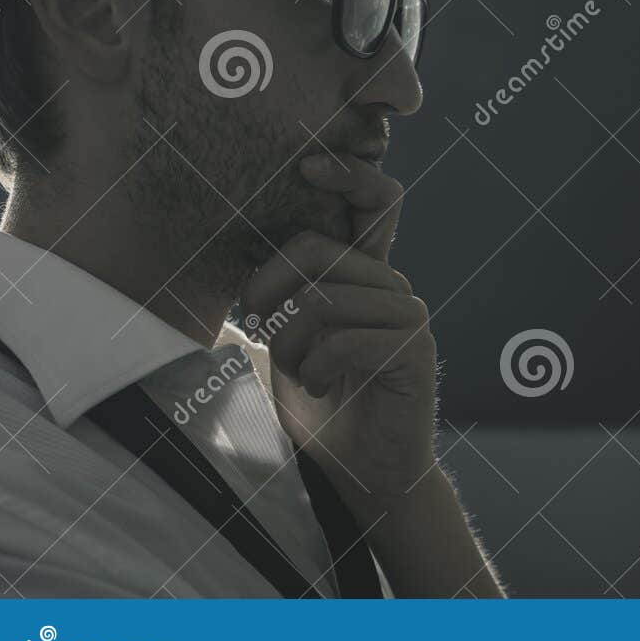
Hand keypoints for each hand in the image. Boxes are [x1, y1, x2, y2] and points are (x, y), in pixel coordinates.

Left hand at [240, 153, 433, 499]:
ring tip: (296, 371)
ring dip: (290, 343)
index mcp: (364, 275)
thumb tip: (224, 265)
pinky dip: (314, 367)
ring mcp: (410, 316)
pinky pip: (346, 339)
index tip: (306, 165)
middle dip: (268, 290)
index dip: (346, 174)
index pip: (371, 202)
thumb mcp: (280, 348)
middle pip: (317, 252)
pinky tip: (316, 385)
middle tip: (257, 325)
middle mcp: (392, 285)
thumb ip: (270, 306)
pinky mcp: (415, 352)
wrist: (362, 475)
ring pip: (324, 300)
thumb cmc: (318, 410)